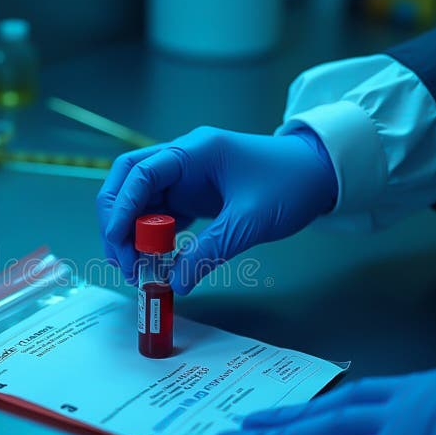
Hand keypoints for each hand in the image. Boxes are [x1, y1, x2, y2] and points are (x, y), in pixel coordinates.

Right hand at [95, 126, 337, 293]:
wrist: (319, 174)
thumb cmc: (290, 183)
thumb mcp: (251, 219)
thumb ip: (210, 250)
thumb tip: (175, 283)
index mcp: (194, 151)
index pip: (140, 172)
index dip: (122, 207)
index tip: (117, 242)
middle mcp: (182, 160)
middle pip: (128, 183)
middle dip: (116, 220)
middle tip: (121, 260)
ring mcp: (184, 178)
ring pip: (140, 202)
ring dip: (131, 234)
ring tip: (135, 269)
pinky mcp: (191, 196)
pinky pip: (160, 216)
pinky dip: (151, 239)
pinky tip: (154, 262)